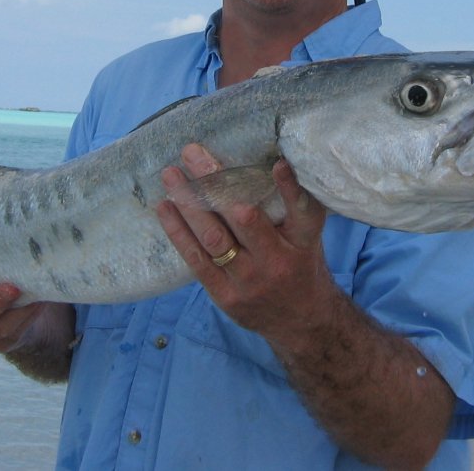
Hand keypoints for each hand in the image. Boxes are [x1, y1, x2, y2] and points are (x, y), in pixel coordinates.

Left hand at [156, 144, 336, 341]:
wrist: (302, 322)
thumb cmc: (302, 263)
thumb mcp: (307, 235)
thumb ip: (291, 206)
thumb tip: (265, 158)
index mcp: (303, 241)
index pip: (301, 211)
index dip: (290, 188)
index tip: (278, 164)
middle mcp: (278, 261)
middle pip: (244, 218)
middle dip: (215, 182)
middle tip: (192, 152)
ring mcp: (249, 281)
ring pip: (214, 239)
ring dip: (188, 203)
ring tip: (171, 175)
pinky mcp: (226, 297)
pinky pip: (197, 261)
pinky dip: (179, 232)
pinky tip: (165, 208)